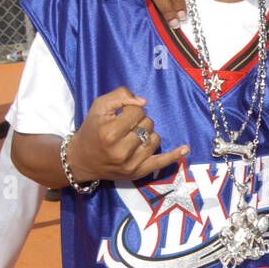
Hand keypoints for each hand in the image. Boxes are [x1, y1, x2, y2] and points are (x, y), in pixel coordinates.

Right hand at [68, 86, 187, 182]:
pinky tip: (185, 149)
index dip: (131, 109)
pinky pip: (162, 162)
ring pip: (155, 139)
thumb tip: (143, 102)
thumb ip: (120, 95)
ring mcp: (132, 164)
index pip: (137, 111)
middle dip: (139, 121)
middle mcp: (121, 150)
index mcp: (110, 133)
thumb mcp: (99, 106)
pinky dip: (174, 155)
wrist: (83, 159)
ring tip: (132, 136)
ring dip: (147, 134)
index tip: (121, 115)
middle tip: (125, 127)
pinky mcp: (139, 172)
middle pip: (148, 124)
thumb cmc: (92, 129)